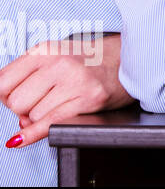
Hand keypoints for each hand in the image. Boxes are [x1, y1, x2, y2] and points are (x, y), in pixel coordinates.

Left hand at [0, 33, 134, 148]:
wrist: (128, 57)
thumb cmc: (91, 59)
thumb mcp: (55, 57)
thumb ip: (31, 80)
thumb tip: (20, 119)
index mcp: (45, 50)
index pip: (3, 82)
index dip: (6, 96)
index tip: (17, 97)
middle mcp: (59, 63)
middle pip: (16, 102)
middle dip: (23, 109)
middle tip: (40, 102)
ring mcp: (74, 81)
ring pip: (33, 115)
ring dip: (40, 117)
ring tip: (59, 104)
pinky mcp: (88, 99)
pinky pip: (50, 123)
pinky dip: (34, 134)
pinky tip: (23, 138)